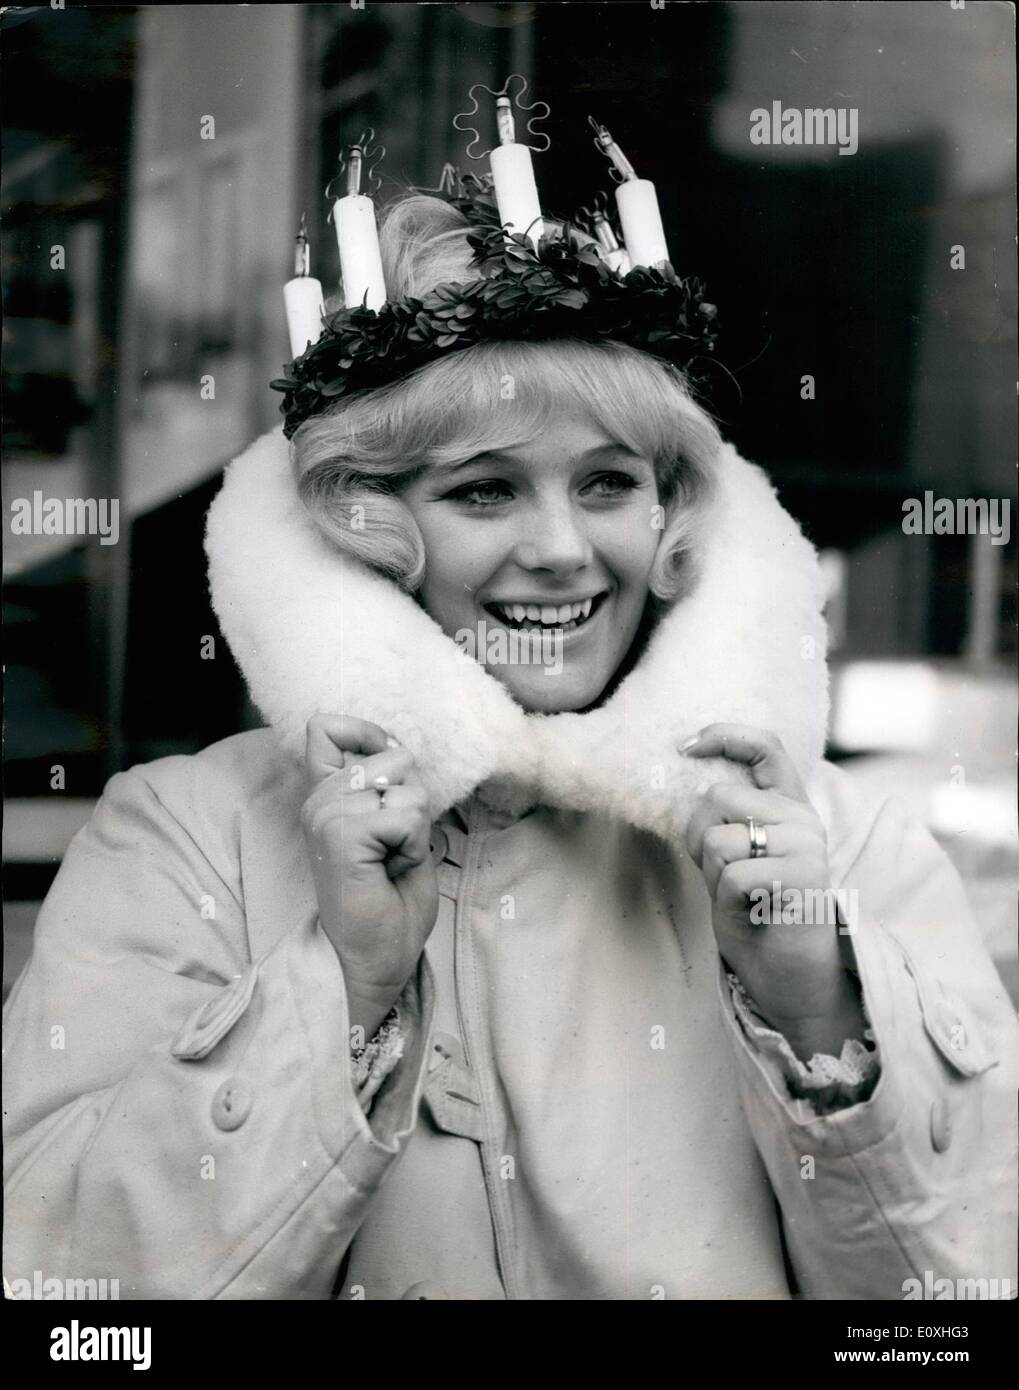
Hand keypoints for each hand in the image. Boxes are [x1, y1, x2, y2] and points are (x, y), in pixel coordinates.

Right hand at [302, 714, 438, 1041]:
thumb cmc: (386, 903)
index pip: (327, 728)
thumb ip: (387, 786)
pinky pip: (407, 814)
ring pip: (407, 787)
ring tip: (389, 862)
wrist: (370, 960)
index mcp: (325, 795)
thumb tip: (398, 748)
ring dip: (415, 829)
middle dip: (412, 803)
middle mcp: (319, 799)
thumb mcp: (392, 828)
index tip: (386, 772)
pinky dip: (413, 845)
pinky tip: (389, 870)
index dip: (370, 735)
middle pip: (395, 756)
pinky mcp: (342, 834)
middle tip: (391, 849)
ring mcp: (327, 815)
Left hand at [683, 723, 863, 1059]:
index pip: (766, 747)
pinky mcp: (800, 878)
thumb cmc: (755, 911)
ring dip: (713, 874)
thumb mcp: (736, 853)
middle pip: (717, 799)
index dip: (725, 736)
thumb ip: (723, 818)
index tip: (685, 746)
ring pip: (718, 839)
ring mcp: (805, 847)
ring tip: (741, 896)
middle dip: (701, 838)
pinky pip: (731, 875)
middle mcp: (804, 819)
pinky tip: (750, 912)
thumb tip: (686, 772)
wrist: (788, 972)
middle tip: (725, 875)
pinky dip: (727, 899)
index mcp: (791, 807)